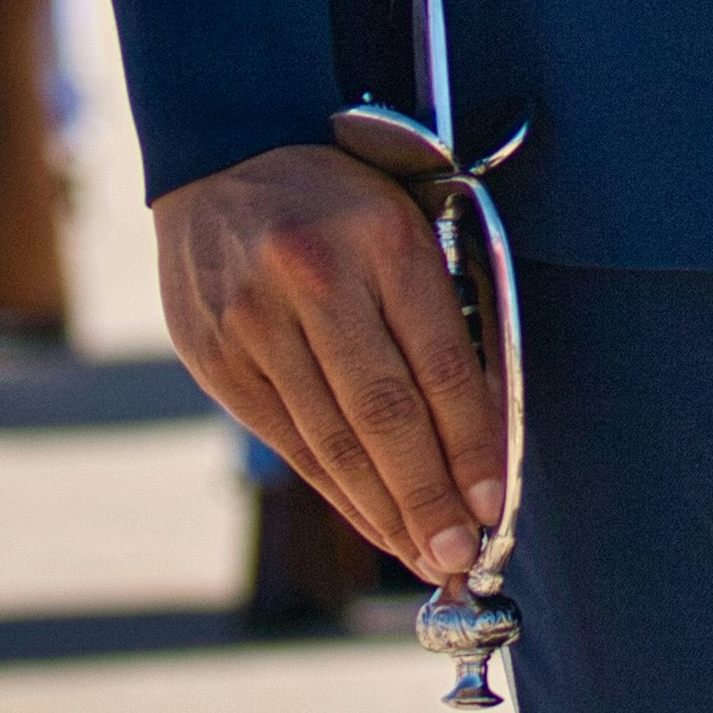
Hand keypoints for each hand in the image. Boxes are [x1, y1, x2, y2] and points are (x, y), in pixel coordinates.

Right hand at [155, 141, 510, 578]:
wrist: (220, 155)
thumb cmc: (340, 196)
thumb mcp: (405, 218)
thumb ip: (437, 307)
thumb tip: (479, 427)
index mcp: (382, 236)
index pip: (438, 363)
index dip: (471, 443)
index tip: (496, 502)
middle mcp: (314, 279)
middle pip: (384, 414)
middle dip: (429, 497)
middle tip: (463, 556)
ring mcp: (256, 323)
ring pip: (333, 439)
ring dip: (386, 510)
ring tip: (426, 558)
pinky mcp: (217, 358)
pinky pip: (290, 441)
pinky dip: (336, 490)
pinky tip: (372, 521)